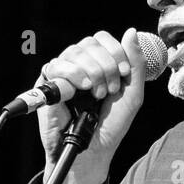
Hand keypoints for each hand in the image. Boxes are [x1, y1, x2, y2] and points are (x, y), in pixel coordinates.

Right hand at [36, 27, 148, 183]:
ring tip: (95, 94)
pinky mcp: (48, 85)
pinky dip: (73, 74)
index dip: (115, 51)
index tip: (123, 73)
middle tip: (108, 90)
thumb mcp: (132, 95)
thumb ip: (135, 65)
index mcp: (98, 65)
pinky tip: (82, 89)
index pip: (102, 39)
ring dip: (92, 71)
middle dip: (106, 65)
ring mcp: (64, 74)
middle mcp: (80, 66)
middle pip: (90, 42)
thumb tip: (131, 31)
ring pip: (74, 51)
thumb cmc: (110, 128)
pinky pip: (56, 65)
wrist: (92, 152)